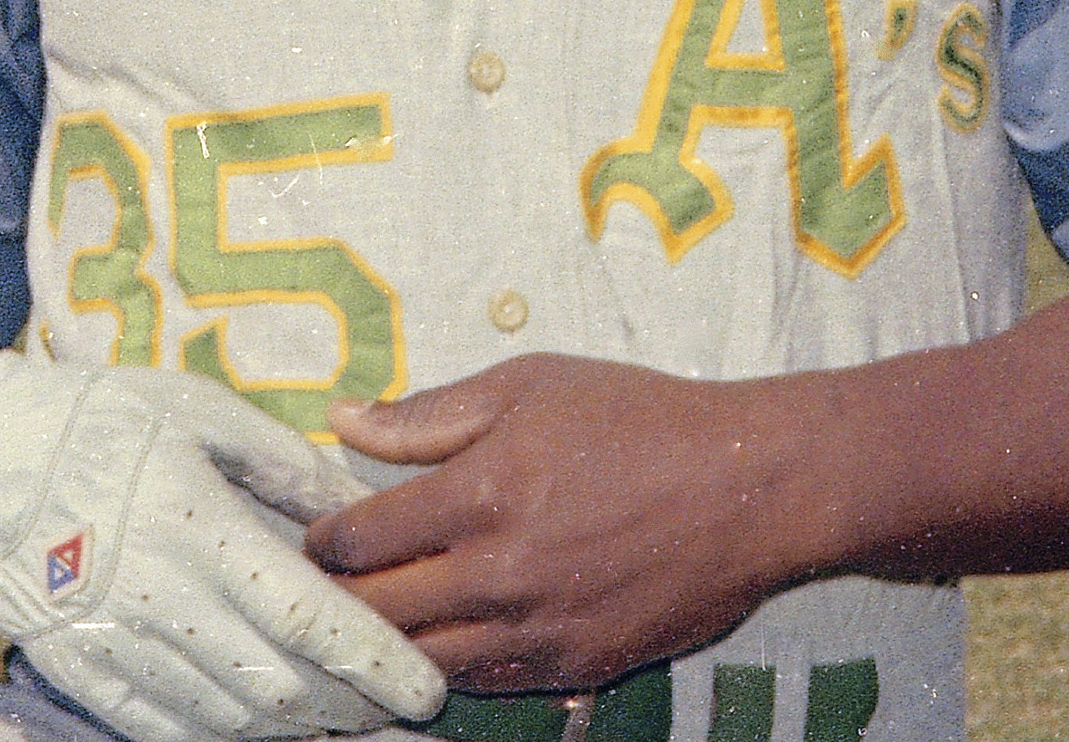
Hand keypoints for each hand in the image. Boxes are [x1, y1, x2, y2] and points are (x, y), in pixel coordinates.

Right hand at [0, 353, 446, 741]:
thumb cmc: (97, 420)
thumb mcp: (198, 411)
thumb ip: (284, 464)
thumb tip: (354, 509)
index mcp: (196, 526)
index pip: (308, 617)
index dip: (377, 662)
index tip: (428, 689)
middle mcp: (159, 599)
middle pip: (278, 688)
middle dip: (351, 710)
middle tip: (400, 713)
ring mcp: (116, 646)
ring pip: (227, 721)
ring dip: (296, 733)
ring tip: (347, 726)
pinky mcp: (81, 673)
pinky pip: (165, 730)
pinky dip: (222, 738)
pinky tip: (262, 732)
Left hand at [306, 357, 801, 695]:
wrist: (750, 486)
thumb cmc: (639, 419)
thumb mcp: (529, 384)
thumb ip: (428, 413)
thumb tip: (343, 419)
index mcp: (482, 492)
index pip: (358, 541)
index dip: (322, 541)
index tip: (317, 536)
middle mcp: (501, 572)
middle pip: (377, 615)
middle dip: (338, 603)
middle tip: (324, 589)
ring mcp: (540, 629)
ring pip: (424, 664)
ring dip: (389, 645)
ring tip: (373, 622)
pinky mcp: (576, 666)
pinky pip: (486, 684)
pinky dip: (451, 667)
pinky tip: (442, 641)